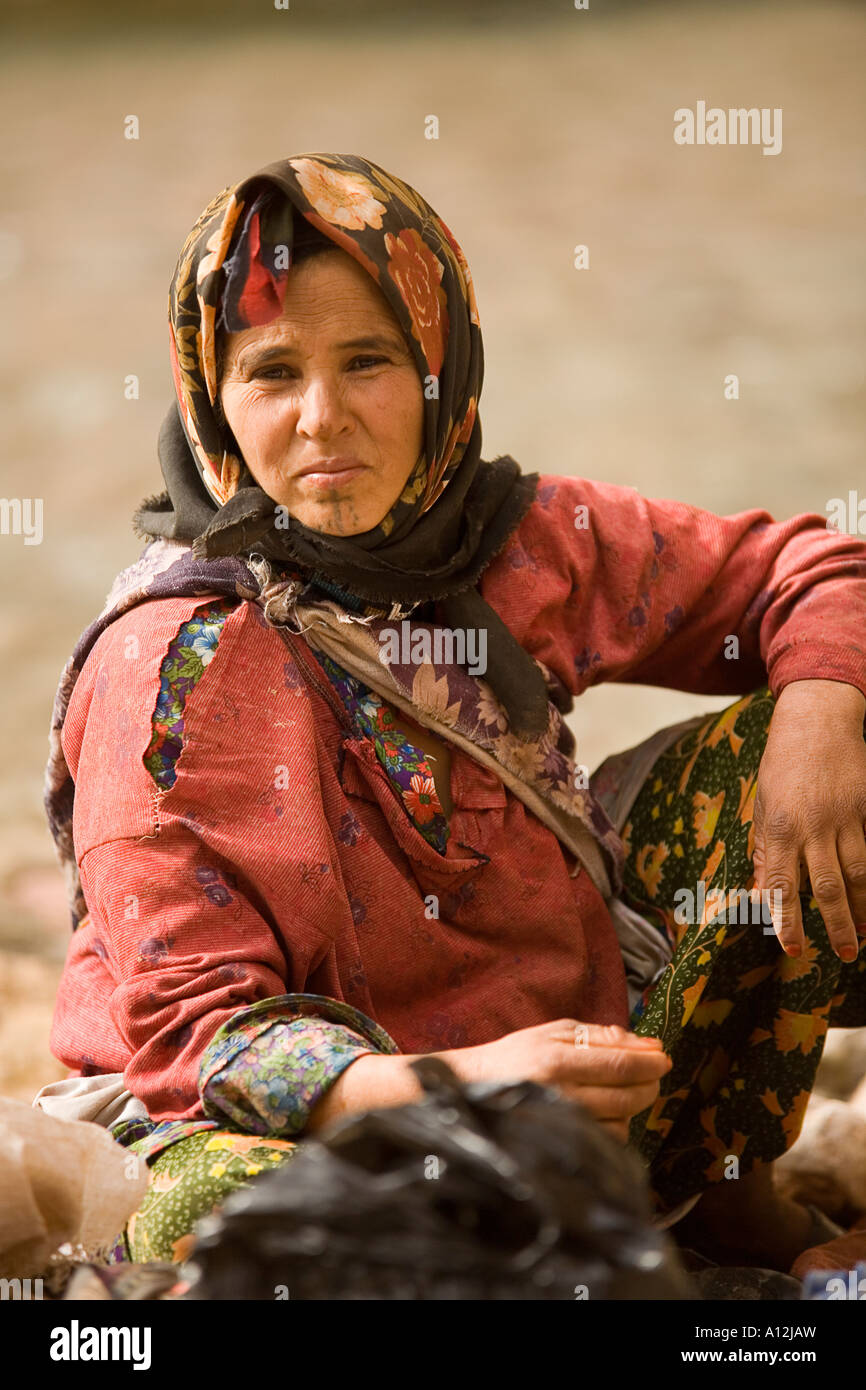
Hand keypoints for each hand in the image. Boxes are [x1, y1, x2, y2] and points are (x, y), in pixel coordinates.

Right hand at [443, 1018, 671, 1143]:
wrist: (471, 1087)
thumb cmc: (517, 1054)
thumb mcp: (555, 1032)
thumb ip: (602, 1036)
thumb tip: (650, 1045)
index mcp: (557, 1058)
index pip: (620, 1063)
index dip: (650, 1063)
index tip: (664, 1059)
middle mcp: (558, 1093)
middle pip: (626, 1095)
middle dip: (648, 1085)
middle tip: (652, 1076)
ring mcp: (558, 1123)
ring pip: (619, 1121)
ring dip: (631, 1107)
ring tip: (620, 1092)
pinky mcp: (559, 1143)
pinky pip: (604, 1141)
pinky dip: (614, 1126)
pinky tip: (604, 1113)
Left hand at [753, 678, 865, 961]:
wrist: (817, 721)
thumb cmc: (781, 764)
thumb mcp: (762, 805)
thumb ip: (764, 849)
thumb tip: (762, 890)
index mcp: (780, 828)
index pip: (783, 885)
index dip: (788, 921)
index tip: (794, 948)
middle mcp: (814, 827)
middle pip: (828, 888)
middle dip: (837, 925)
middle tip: (846, 954)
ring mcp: (846, 818)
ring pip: (859, 874)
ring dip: (863, 908)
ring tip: (864, 933)